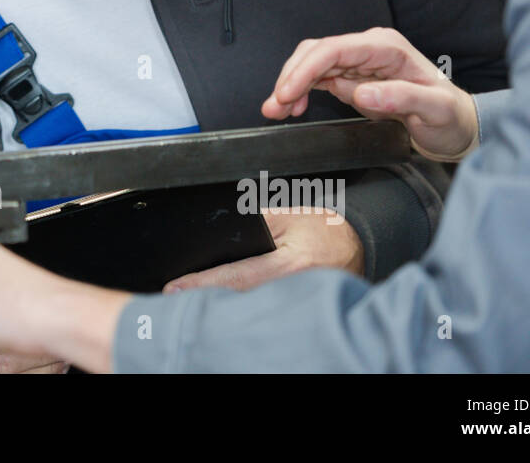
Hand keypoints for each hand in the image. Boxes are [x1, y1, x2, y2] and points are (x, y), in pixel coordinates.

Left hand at [162, 206, 363, 292]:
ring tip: (192, 301)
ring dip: (222, 306)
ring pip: (248, 309)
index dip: (204, 283)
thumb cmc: (324, 231)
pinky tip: (223, 307)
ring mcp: (293, 306)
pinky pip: (260, 311)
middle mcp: (293, 290)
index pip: (238, 276)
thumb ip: (256, 220)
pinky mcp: (292, 313)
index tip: (176, 288)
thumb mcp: (289, 215)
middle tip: (175, 296)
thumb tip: (219, 227)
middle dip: (206, 298)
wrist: (353, 249)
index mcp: (292, 264)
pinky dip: (239, 309)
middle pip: (238, 299)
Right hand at [262, 27, 478, 159]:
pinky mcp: (349, 77)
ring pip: (310, 63)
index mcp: (386, 47)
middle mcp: (368, 49)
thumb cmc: (449, 116)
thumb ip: (402, 98)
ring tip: (275, 109)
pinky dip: (299, 91)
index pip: (334, 49)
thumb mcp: (436, 110)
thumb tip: (362, 93)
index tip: (287, 93)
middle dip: (290, 77)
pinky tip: (292, 107)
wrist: (455, 124)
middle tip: (274, 106)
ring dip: (289, 84)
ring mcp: (357, 62)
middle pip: (316, 52)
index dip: (305, 69)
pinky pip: (316, 78)